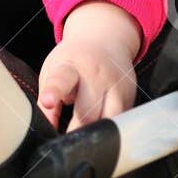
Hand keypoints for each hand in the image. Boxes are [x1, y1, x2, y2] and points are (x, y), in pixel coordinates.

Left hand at [37, 0, 141, 129]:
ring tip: (85, 133)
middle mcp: (97, 76)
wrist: (105, 40)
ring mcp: (117, 87)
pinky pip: (120, 121)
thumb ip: (47, 103)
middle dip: (76, 129)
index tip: (47, 101)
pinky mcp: (131, 97)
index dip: (54, 92)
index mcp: (71, 67)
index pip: (62, 80)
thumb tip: (46, 129)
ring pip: (109, 121)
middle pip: (88, 113)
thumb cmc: (73, 59)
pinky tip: (101, 122)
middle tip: (67, 137)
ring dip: (96, 132)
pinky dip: (110, 128)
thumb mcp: (52, 71)